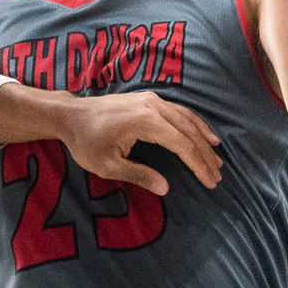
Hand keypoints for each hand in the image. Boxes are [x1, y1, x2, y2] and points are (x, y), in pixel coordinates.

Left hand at [53, 90, 222, 195]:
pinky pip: (178, 111)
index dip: (198, 164)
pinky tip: (203, 134)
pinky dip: (194, 123)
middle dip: (205, 155)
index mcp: (145, 121)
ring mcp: (151, 99)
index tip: (209, 182)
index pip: (181, 144)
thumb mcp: (107, 165)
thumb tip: (165, 188)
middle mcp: (153, 106)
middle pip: (188, 131)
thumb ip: (138, 175)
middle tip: (217, 176)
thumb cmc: (86, 141)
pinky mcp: (148, 99)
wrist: (71, 115)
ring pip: (186, 118)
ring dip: (203, 138)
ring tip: (216, 158)